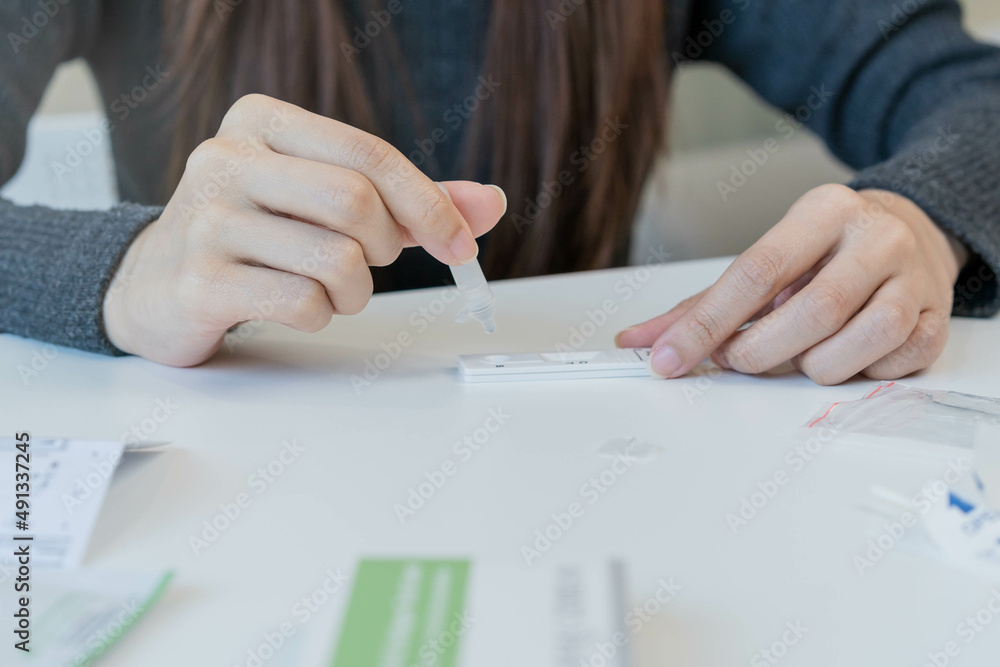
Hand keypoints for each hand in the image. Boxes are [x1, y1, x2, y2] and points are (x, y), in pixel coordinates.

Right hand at [103, 94, 505, 366]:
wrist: (158, 282)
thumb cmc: (255, 234)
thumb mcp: (324, 198)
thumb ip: (406, 198)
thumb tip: (489, 203)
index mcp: (262, 121)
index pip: (369, 154)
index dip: (429, 203)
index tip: (459, 242)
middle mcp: (227, 158)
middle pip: (355, 201)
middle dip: (386, 246)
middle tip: (374, 263)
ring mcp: (207, 218)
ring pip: (336, 259)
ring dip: (356, 292)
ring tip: (335, 291)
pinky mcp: (200, 280)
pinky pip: (302, 303)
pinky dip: (321, 315)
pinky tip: (296, 306)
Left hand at [616, 184, 967, 384]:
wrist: (912, 230)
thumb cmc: (826, 252)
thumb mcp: (769, 260)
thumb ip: (704, 304)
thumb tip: (640, 340)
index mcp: (822, 211)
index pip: (754, 271)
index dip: (706, 323)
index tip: (667, 359)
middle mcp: (874, 237)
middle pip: (809, 312)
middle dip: (757, 352)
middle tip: (737, 359)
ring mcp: (913, 277)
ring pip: (856, 343)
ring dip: (813, 366)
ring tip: (800, 353)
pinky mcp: (938, 317)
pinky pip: (893, 365)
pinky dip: (859, 373)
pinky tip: (847, 353)